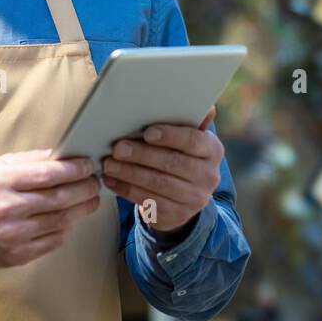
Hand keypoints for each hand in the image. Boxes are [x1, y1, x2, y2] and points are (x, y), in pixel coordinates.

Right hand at [0, 151, 100, 269]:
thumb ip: (28, 160)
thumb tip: (61, 155)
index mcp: (3, 181)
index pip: (48, 174)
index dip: (74, 169)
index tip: (88, 165)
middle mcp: (9, 208)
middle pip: (60, 198)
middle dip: (84, 188)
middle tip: (95, 182)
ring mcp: (15, 234)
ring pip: (61, 220)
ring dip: (82, 209)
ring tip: (91, 199)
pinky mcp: (20, 254)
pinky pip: (54, 239)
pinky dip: (67, 227)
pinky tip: (71, 218)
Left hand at [102, 106, 222, 236]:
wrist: (184, 197)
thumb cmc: (180, 156)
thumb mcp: (188, 140)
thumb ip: (189, 122)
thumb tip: (205, 105)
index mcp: (212, 151)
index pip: (193, 141)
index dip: (170, 136)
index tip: (147, 132)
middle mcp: (209, 176)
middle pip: (172, 163)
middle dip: (141, 154)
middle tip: (117, 148)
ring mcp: (194, 198)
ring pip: (158, 183)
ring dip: (129, 172)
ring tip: (109, 164)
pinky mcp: (177, 215)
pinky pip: (148, 200)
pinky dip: (126, 189)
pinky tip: (111, 180)